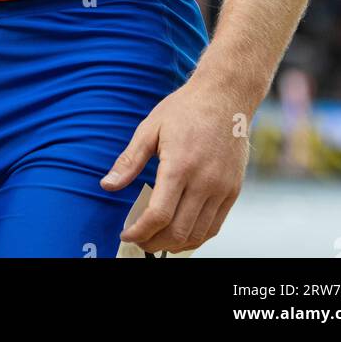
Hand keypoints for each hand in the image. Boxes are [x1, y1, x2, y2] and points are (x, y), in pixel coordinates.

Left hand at [100, 75, 249, 253]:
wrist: (225, 96)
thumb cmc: (185, 109)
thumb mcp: (150, 127)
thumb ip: (129, 160)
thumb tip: (107, 185)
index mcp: (180, 165)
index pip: (159, 215)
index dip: (140, 232)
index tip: (126, 235)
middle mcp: (204, 181)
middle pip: (178, 231)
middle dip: (154, 243)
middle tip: (139, 241)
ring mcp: (222, 188)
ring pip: (198, 234)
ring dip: (175, 245)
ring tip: (157, 241)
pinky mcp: (233, 190)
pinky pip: (215, 226)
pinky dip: (196, 237)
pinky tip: (181, 233)